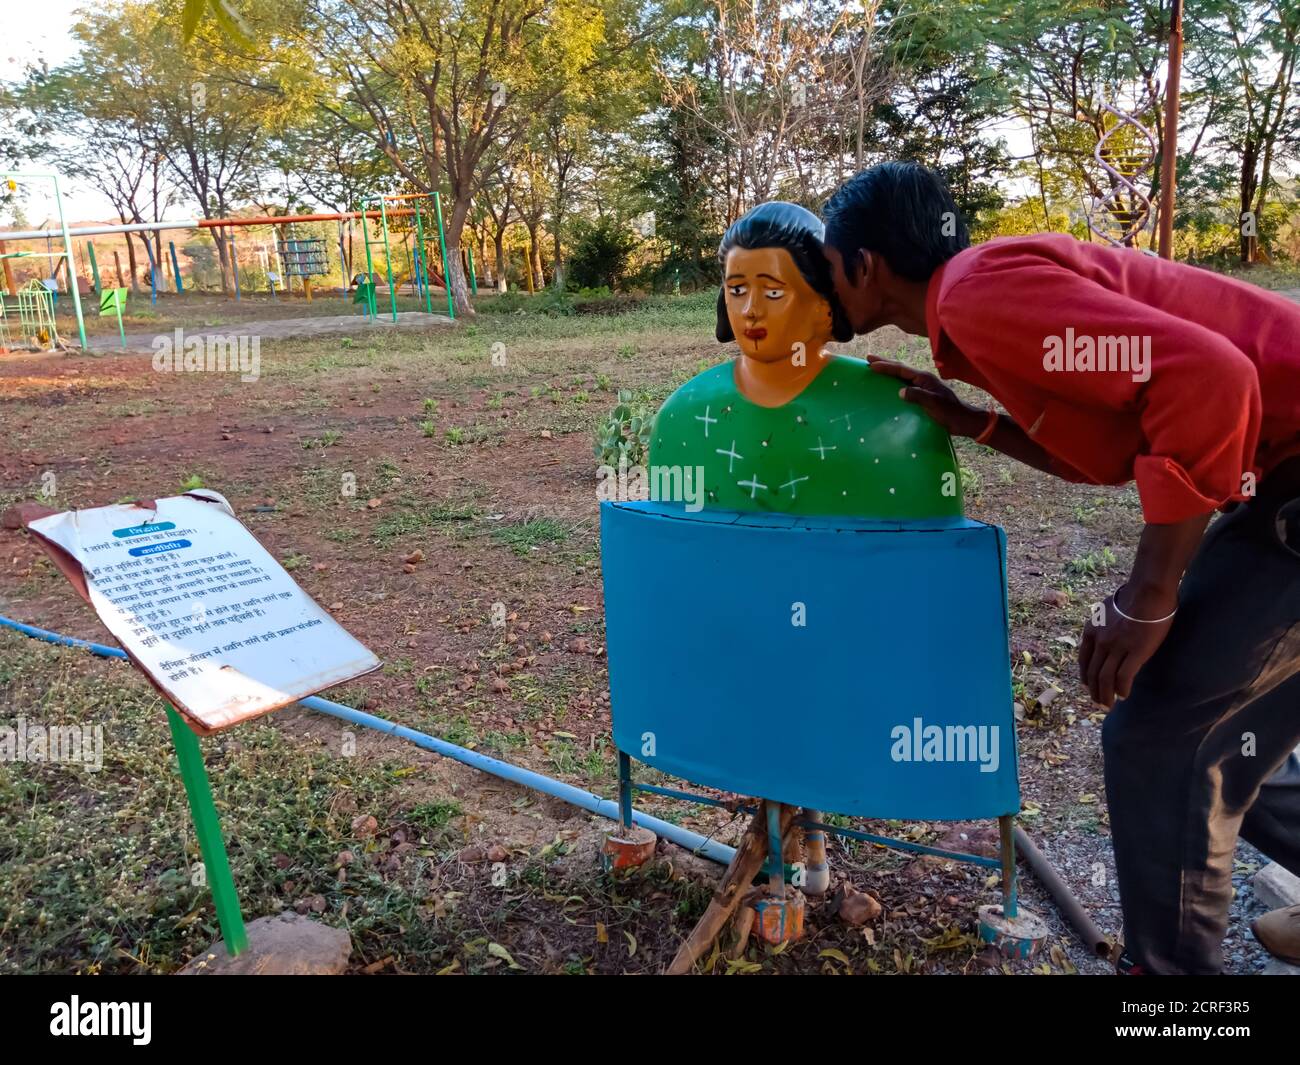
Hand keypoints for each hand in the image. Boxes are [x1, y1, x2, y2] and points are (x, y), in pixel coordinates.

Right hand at [867, 356, 986, 436]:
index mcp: (924, 379)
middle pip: (901, 369)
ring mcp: (924, 386)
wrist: (964, 420)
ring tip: (876, 368)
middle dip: (885, 363)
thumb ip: (918, 396)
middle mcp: (923, 379)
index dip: (886, 366)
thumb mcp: (934, 404)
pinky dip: (895, 382)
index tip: (871, 364)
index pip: (901, 370)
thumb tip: (900, 392)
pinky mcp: (924, 394)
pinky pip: (905, 384)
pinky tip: (890, 386)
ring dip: (889, 371)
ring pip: (902, 376)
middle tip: (868, 359)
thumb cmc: (950, 413)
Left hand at [1079, 584, 1176, 706]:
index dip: (1085, 676)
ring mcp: (1117, 647)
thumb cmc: (1132, 596)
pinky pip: (1124, 677)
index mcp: (1091, 630)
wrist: (1147, 591)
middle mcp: (1100, 641)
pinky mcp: (1135, 652)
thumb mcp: (1106, 610)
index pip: (1084, 660)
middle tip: (1098, 702)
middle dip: (1095, 691)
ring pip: (1106, 678)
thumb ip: (1103, 625)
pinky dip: (1122, 689)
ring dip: (1106, 695)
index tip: (1088, 686)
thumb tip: (1105, 633)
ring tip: (1108, 705)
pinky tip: (1124, 695)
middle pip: (1093, 673)